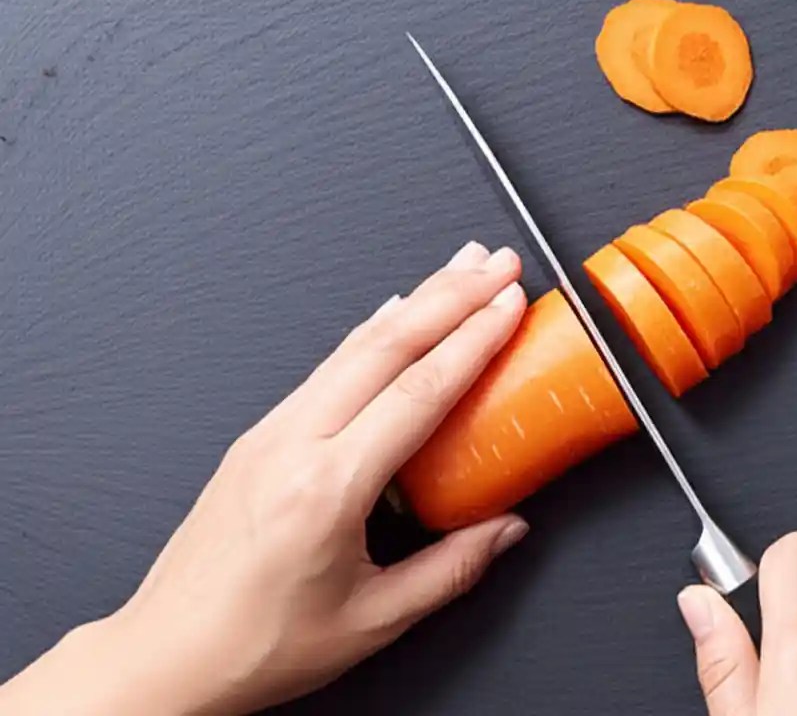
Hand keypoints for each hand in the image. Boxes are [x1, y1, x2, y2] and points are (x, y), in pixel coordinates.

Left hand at [0, 242, 529, 714]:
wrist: (168, 654)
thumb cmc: (255, 644)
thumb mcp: (375, 620)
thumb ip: (452, 568)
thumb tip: (505, 529)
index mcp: (326, 490)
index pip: (416, 392)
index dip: (471, 341)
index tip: (507, 305)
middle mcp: (291, 445)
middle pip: (383, 345)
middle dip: (448, 294)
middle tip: (495, 262)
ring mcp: (268, 434)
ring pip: (351, 346)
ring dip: (412, 300)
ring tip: (458, 271)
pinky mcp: (258, 437)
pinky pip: (325, 367)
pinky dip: (372, 332)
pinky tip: (394, 315)